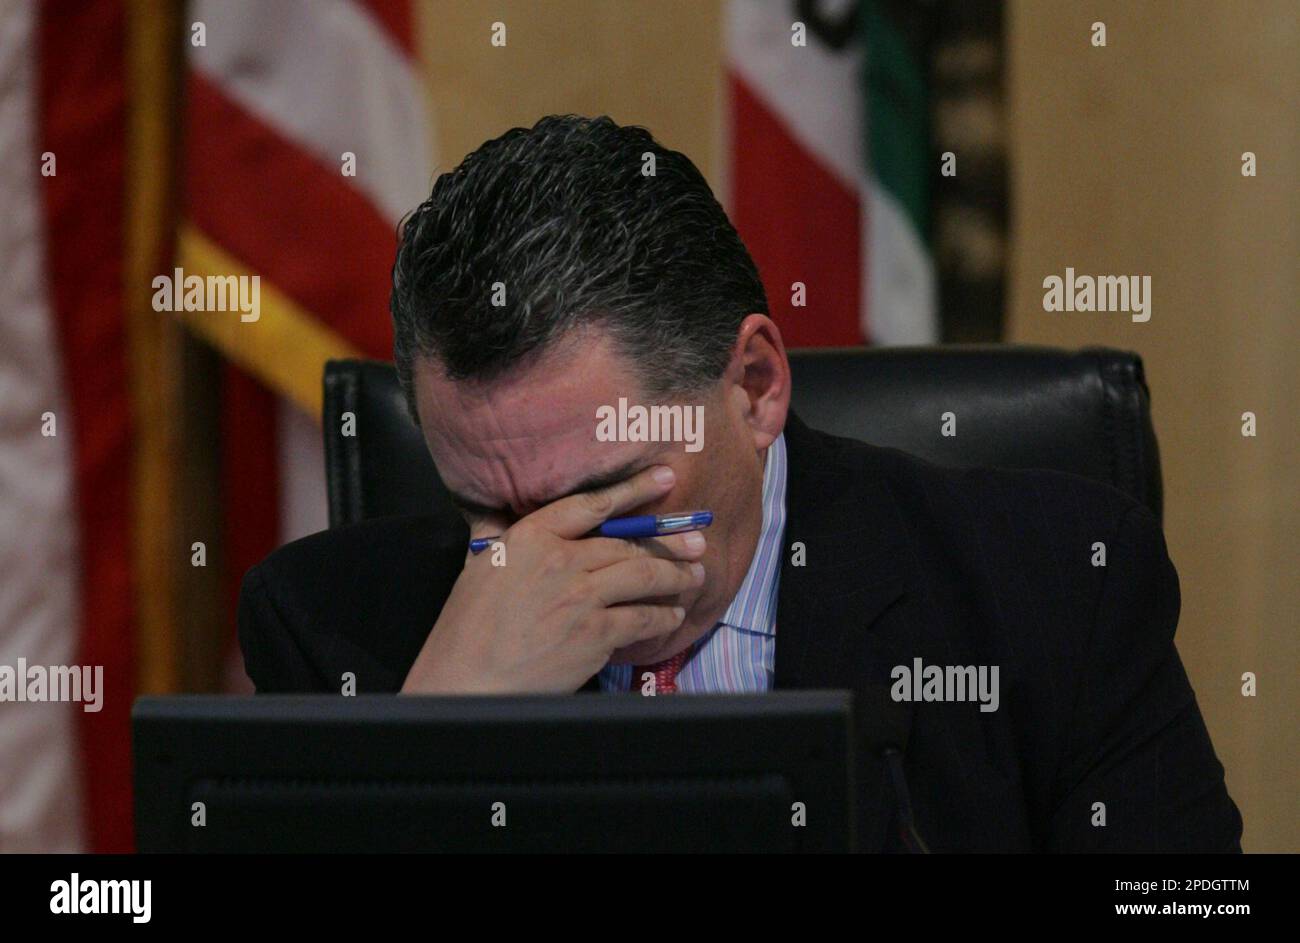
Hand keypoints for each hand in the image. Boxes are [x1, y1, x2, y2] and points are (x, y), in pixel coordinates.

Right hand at [400, 465, 705, 693]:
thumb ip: (501, 539)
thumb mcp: (478, 567)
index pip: (592, 505)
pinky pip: (641, 618)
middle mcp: (560, 561)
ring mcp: (580, 598)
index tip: (664, 478)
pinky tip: (673, 615)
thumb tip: (499, 516)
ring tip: (695, 576)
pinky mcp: (594, 634)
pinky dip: (662, 616)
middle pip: (628, 543)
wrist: (467, 680)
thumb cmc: (467, 628)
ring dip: (675, 576)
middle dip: (669, 542)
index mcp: (530, 538)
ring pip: (642, 576)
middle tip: (697, 541)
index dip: (633, 489)